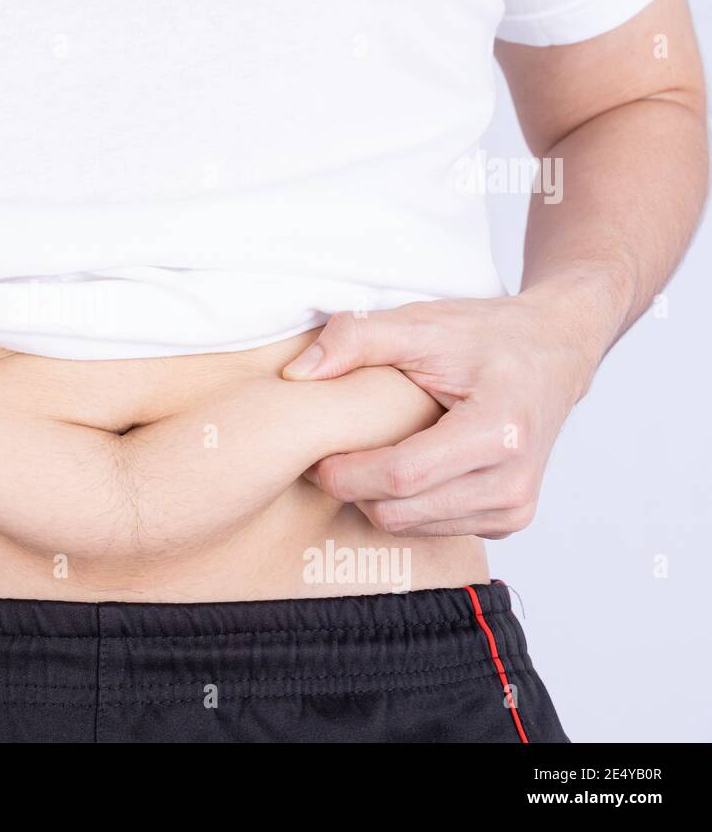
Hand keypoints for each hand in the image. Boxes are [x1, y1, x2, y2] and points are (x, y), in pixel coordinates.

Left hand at [281, 286, 614, 538]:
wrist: (554, 351)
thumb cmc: (486, 335)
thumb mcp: (422, 322)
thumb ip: (357, 339)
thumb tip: (297, 375)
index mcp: (498, 432)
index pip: (401, 476)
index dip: (345, 472)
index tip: (312, 455)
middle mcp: (513, 482)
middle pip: (398, 511)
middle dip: (350, 488)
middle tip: (324, 455)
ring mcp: (514, 508)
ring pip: (407, 527)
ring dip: (372, 498)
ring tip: (360, 456)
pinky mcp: (508, 520)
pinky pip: (429, 529)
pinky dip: (401, 504)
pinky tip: (397, 466)